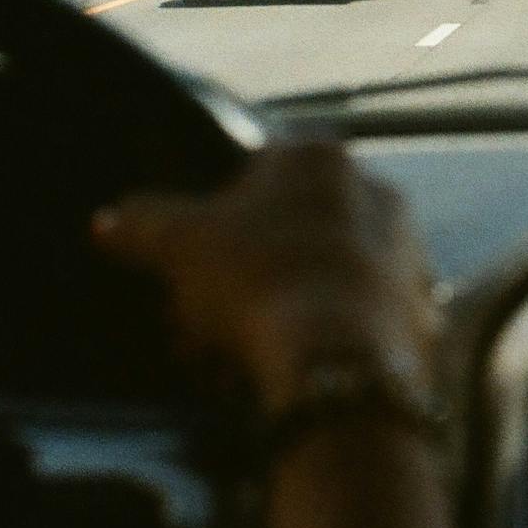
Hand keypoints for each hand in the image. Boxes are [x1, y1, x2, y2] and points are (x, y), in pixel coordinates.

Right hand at [93, 142, 439, 413]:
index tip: (199, 265)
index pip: (259, 171)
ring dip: (282, 308)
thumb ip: (144, 225)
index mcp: (319, 157)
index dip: (219, 219)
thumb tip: (107, 222)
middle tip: (210, 318)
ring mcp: (405, 250)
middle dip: (247, 272)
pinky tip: (290, 370)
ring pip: (324, 277)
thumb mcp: (181, 246)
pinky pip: (356, 323)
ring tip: (241, 356)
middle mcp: (376, 189)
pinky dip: (323, 342)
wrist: (338, 357)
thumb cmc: (257, 278)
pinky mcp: (420, 309)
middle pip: (292, 228)